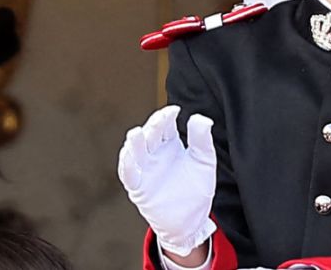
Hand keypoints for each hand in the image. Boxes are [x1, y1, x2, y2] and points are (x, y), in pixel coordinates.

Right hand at [117, 105, 218, 255]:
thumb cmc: (196, 188)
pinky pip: (129, 175)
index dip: (167, 116)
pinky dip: (127, 165)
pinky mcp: (139, 188)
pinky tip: (129, 156)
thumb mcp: (204, 161)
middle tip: (160, 120)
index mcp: (170, 144)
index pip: (164, 125)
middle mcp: (154, 154)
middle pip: (149, 135)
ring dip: (134, 143)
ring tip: (137, 133)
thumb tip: (199, 117)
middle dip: (153, 126)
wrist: (192, 219)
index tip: (175, 110)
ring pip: (134, 152)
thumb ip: (201, 139)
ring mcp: (145, 170)